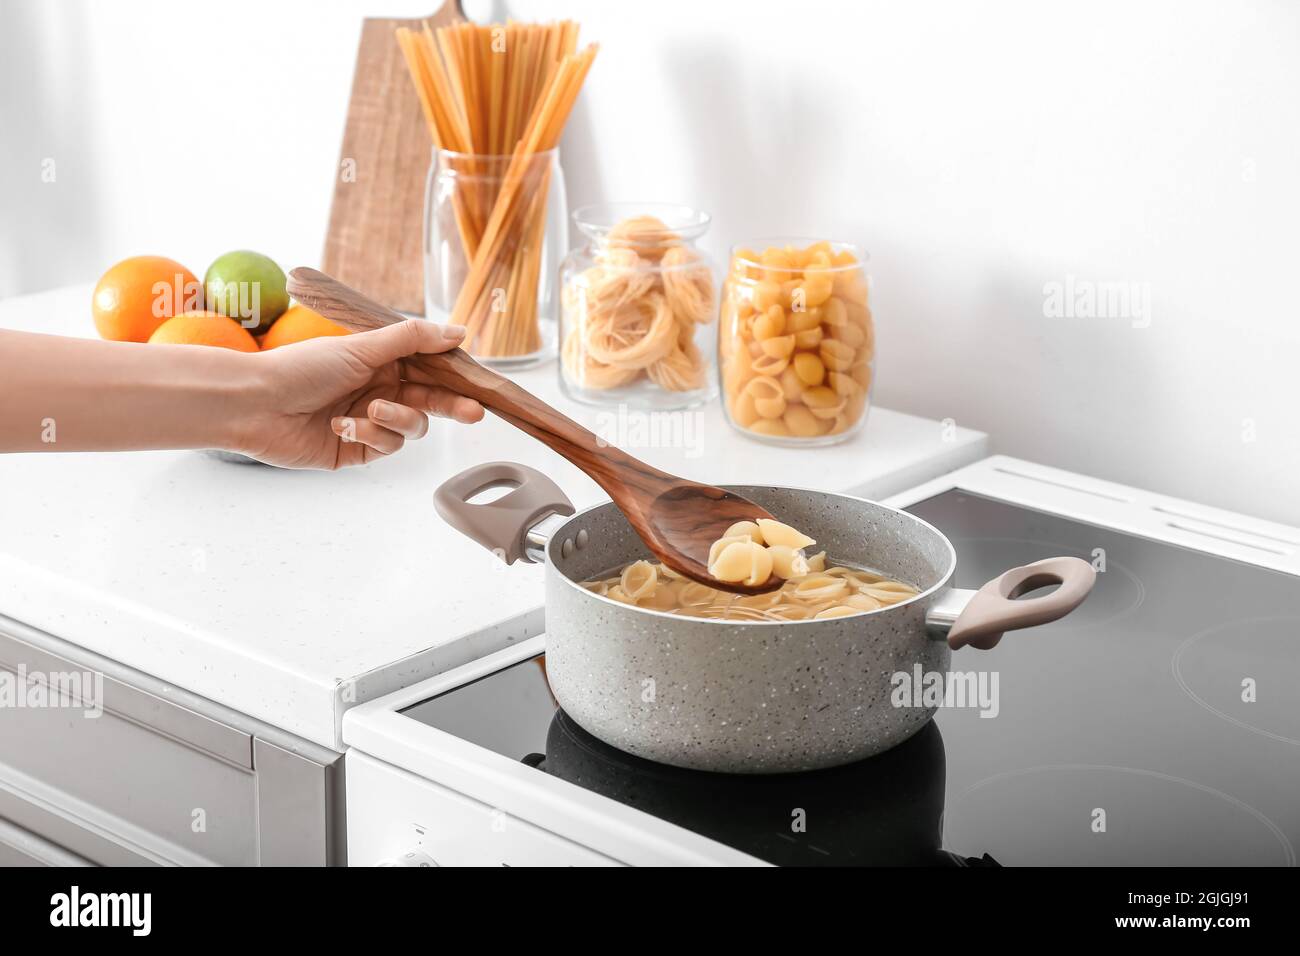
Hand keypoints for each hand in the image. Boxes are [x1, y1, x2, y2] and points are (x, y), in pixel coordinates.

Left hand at [234, 319, 484, 468]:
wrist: (255, 404)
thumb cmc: (301, 368)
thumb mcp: (362, 346)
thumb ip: (412, 340)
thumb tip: (458, 332)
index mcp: (382, 361)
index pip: (432, 370)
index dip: (457, 377)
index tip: (480, 384)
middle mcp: (380, 390)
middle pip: (431, 402)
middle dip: (451, 406)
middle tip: (472, 413)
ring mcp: (370, 422)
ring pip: (411, 428)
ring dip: (395, 420)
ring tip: (370, 412)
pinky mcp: (357, 450)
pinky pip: (385, 447)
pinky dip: (368, 435)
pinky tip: (341, 426)